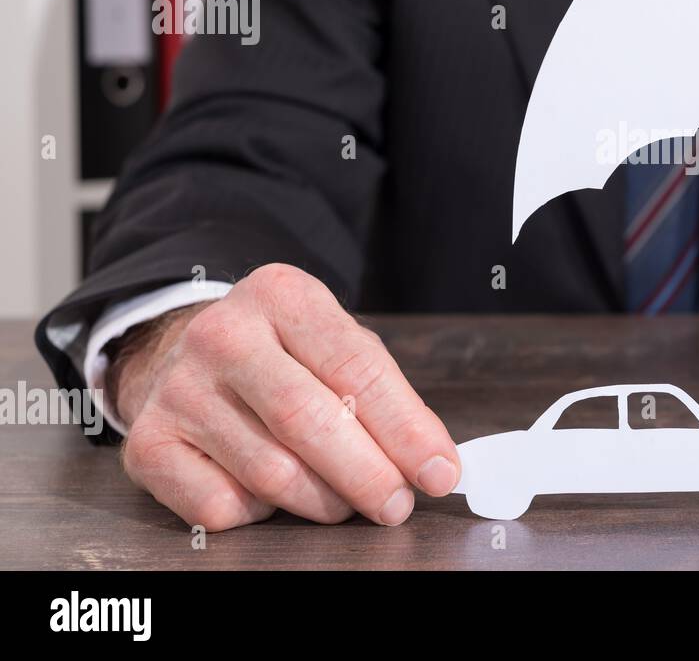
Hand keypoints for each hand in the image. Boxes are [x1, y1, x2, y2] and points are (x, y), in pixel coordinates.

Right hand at [110, 264, 460, 530]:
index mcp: (283, 295)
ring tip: (342, 500)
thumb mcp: (336, 347)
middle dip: (367, 474)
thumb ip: (385, 397)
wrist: (181, 354)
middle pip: (308, 420)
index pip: (356, 368)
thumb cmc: (282, 356)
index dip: (405, 429)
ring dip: (322, 501)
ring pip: (271, 472)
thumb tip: (434, 463)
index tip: (441, 471)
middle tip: (397, 505)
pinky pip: (221, 504)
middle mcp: (223, 335)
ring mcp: (179, 388)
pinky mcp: (147, 441)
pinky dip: (260, 513)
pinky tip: (268, 492)